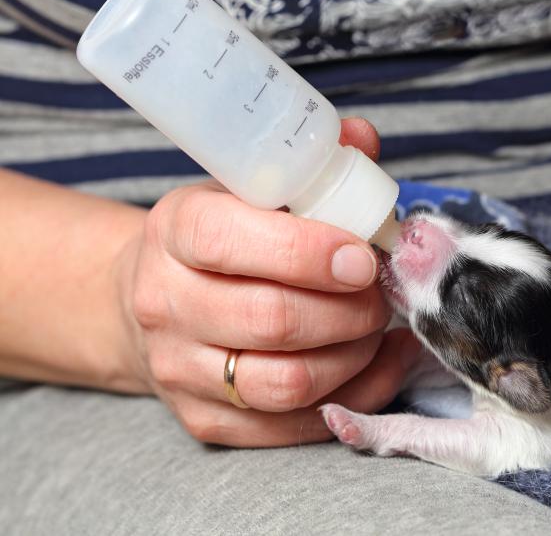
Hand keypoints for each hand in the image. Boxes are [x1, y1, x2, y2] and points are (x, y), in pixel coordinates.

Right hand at [116, 118, 419, 446]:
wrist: (153, 299)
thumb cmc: (222, 239)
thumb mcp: (250, 188)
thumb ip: (310, 165)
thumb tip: (364, 140)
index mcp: (176, 230)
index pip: (233, 243)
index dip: (309, 253)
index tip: (362, 257)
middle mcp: (166, 303)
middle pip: (272, 320)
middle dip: (350, 310)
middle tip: (381, 294)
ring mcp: (179, 369)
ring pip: (285, 383)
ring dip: (354, 357)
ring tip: (376, 327)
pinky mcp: (203, 420)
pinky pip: (290, 427)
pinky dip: (353, 396)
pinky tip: (378, 364)